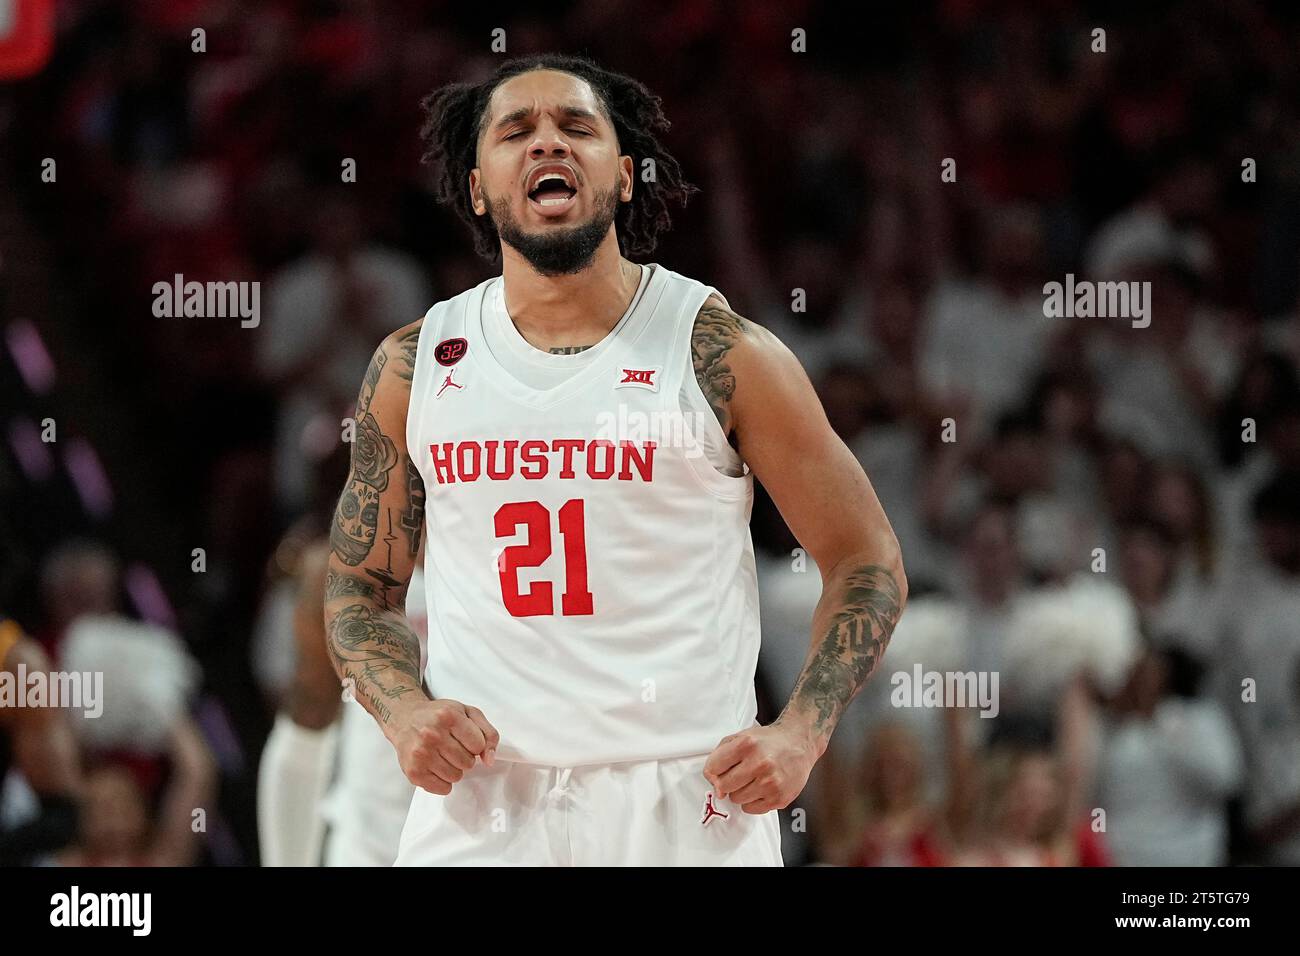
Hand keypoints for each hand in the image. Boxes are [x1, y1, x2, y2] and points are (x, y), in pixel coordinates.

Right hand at [389, 698, 498, 794]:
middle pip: (468, 763)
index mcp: (449, 716)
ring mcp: (420, 754)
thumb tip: (490, 759)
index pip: (479, 745)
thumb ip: (488, 733)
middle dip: (464, 757)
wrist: (404, 718)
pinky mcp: (413, 771)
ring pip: (456, 777)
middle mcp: (432, 734)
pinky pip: (443, 788)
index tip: (465, 739)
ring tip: (443, 756)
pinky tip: (435, 767)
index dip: (475, 745)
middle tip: (452, 747)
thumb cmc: (439, 716)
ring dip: (454, 769)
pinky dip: (443, 781)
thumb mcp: (468, 713)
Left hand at [702, 723, 818, 814]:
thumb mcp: (741, 736)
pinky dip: (752, 801)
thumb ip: (720, 755)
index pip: (713, 767)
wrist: (799, 743)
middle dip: (726, 781)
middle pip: (723, 786)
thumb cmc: (769, 741)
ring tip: (753, 779)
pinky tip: (761, 787)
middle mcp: (760, 763)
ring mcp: (771, 782)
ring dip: (740, 791)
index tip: (721, 768)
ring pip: (736, 799)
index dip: (714, 769)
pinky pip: (750, 809)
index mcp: (747, 745)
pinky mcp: (779, 798)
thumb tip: (714, 783)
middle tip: (739, 774)